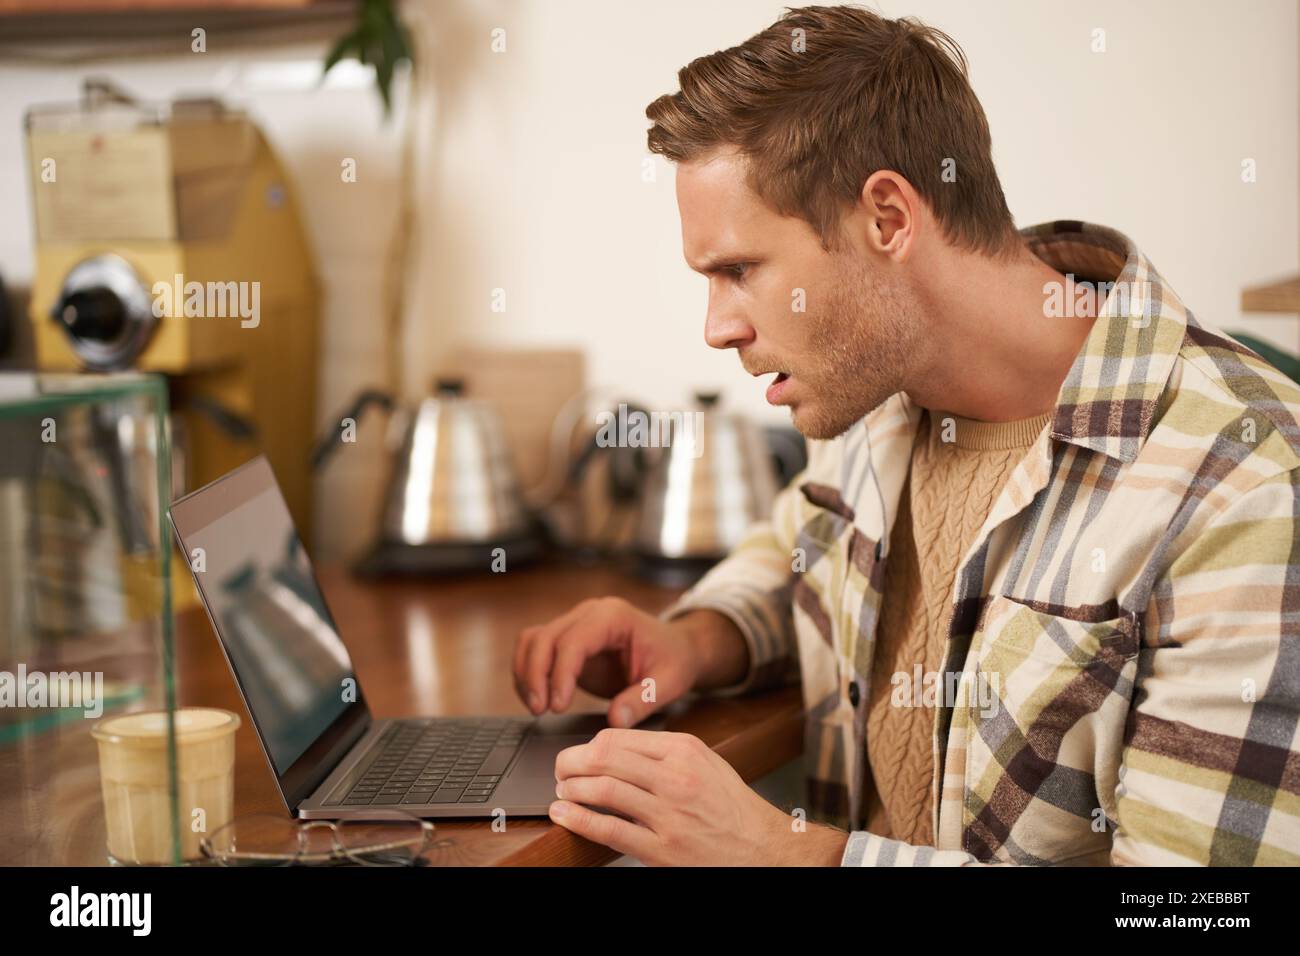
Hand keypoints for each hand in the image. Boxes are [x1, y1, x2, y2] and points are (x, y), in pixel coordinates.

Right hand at [513, 597, 699, 727]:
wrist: (675, 648)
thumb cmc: (674, 659)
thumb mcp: (669, 682)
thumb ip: (643, 700)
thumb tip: (615, 720)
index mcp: (614, 617)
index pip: (574, 640)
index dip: (561, 673)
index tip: (558, 706)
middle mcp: (589, 614)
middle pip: (545, 637)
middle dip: (536, 676)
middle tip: (540, 711)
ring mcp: (574, 624)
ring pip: (533, 640)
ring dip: (527, 674)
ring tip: (536, 708)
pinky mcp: (566, 640)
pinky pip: (535, 649)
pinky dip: (528, 673)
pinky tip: (537, 699)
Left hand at [549, 728, 848, 865]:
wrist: (765, 849)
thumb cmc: (733, 808)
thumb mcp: (705, 763)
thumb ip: (665, 753)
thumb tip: (614, 749)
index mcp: (684, 750)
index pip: (618, 737)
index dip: (587, 746)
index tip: (577, 755)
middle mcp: (676, 777)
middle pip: (604, 758)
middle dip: (570, 763)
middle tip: (559, 771)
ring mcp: (669, 814)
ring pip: (603, 790)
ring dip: (570, 789)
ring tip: (560, 792)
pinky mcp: (663, 849)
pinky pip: (609, 830)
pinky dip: (578, 820)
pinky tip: (564, 815)